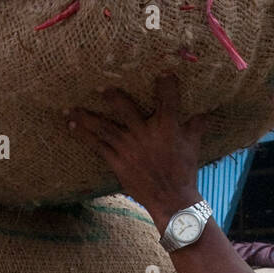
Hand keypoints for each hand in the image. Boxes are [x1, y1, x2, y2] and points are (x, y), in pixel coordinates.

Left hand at [66, 74, 207, 225]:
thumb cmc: (184, 171)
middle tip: (99, 87)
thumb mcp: (193, 145)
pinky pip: (97, 145)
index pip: (167, 98)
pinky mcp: (118, 162)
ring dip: (86, 116)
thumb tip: (204, 112)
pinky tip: (71, 125)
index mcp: (167, 126)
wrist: (172, 199)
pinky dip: (83, 135)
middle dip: (112, 96)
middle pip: (124, 108)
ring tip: (69, 107)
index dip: (166, 83)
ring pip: (104, 127)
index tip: (163, 72)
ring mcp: (129, 147)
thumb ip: (196, 125)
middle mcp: (145, 133)